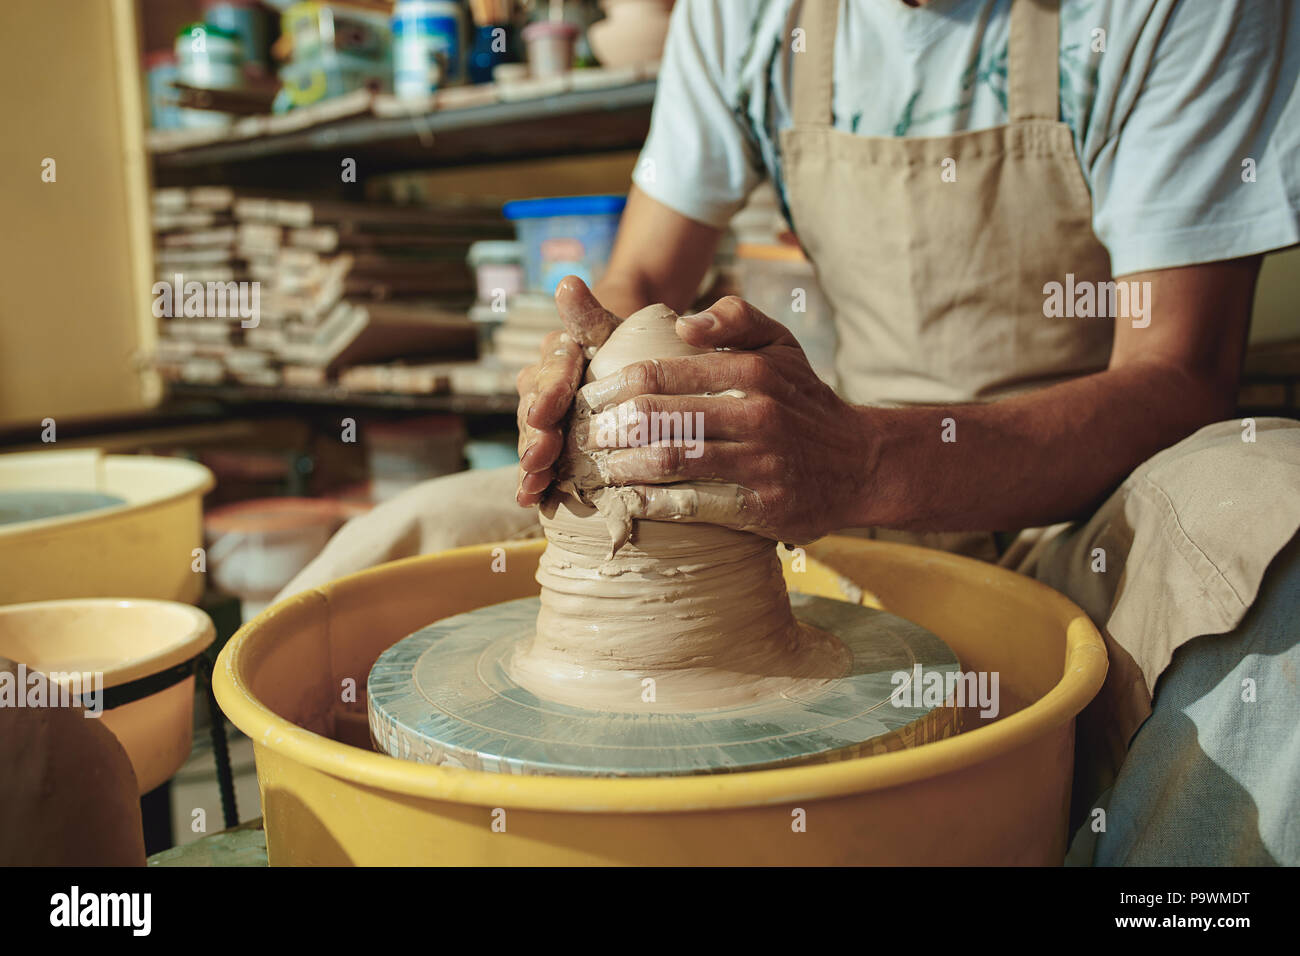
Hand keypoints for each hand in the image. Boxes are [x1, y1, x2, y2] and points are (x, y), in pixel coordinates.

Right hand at [515, 276, 620, 506]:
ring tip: (532, 484)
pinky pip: (539, 460)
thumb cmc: (625, 343)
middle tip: (539, 458)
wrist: (628, 362)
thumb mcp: (612, 327)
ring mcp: (544, 414)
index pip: (552, 371)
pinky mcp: (551, 441)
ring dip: (531, 462)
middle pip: (536, 408)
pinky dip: (533, 480)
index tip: (544, 412)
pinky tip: (528, 498)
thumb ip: (589, 313)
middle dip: (536, 435)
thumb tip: (567, 284)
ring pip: (533, 436)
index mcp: (558, 353)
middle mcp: (544, 382)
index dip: (549, 392)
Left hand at [573, 296, 871, 542]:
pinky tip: (629, 500)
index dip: (611, 386)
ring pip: (669, 460)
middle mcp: (754, 413)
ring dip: (621, 465)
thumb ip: (735, 317)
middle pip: (656, 417)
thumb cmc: (806, 401)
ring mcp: (758, 462)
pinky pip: (694, 504)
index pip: (659, 373)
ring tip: (596, 467)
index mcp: (750, 370)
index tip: (586, 397)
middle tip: (581, 435)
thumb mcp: (782, 345)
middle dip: (607, 427)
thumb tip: (682, 321)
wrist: (862, 464)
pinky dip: (654, 502)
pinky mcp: (762, 507)